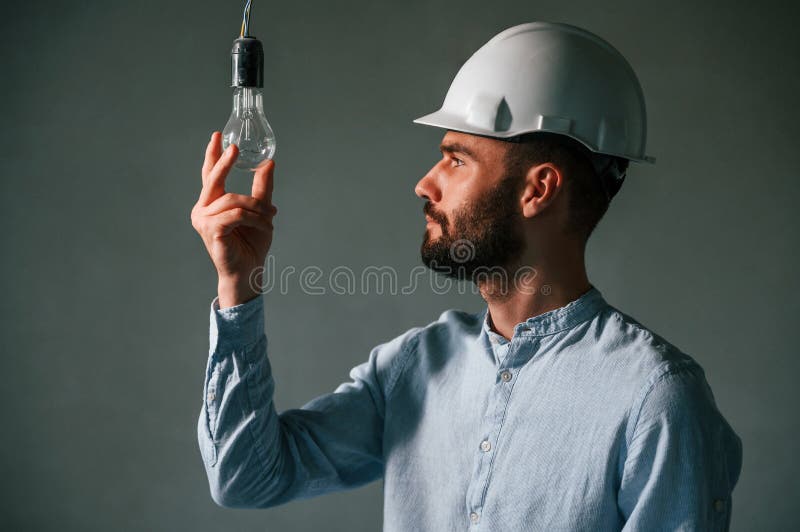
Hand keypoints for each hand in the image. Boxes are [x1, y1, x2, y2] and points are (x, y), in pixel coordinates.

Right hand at [191, 131, 276, 305]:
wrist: (249, 271)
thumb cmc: (251, 244)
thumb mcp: (261, 211)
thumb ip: (262, 188)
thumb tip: (269, 163)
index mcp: (211, 204)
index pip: (209, 175)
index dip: (213, 155)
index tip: (217, 135)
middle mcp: (202, 210)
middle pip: (213, 180)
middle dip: (225, 162)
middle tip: (235, 148)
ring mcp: (203, 221)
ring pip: (233, 199)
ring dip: (257, 207)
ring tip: (270, 218)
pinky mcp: (211, 231)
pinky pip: (236, 214)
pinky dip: (254, 218)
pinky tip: (264, 225)